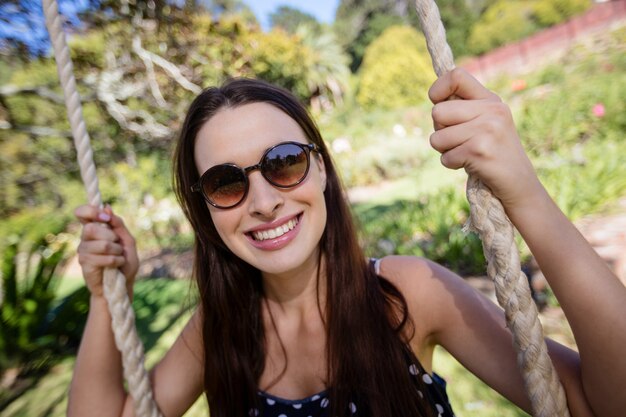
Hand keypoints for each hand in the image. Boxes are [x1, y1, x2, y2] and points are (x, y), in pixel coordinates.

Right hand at [74, 205, 138, 296]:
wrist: (122, 284)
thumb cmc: (125, 262)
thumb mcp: (127, 240)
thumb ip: (118, 225)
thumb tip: (107, 207)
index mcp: (95, 229)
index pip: (82, 213)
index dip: (90, 211)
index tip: (105, 217)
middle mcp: (86, 238)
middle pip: (92, 228)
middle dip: (111, 236)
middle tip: (117, 245)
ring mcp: (83, 251)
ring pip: (102, 244)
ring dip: (117, 251)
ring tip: (119, 257)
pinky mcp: (84, 264)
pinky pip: (102, 258)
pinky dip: (115, 261)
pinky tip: (115, 265)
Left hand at [428, 68, 543, 211]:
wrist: (520, 184)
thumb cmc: (494, 153)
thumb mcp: (486, 122)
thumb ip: (464, 108)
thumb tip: (435, 98)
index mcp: (491, 100)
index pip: (456, 75)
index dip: (437, 89)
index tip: (437, 102)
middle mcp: (491, 110)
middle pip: (438, 112)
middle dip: (439, 130)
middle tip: (458, 140)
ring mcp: (487, 130)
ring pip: (437, 137)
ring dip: (445, 150)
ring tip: (466, 153)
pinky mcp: (480, 151)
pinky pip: (445, 157)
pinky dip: (452, 164)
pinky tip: (471, 165)